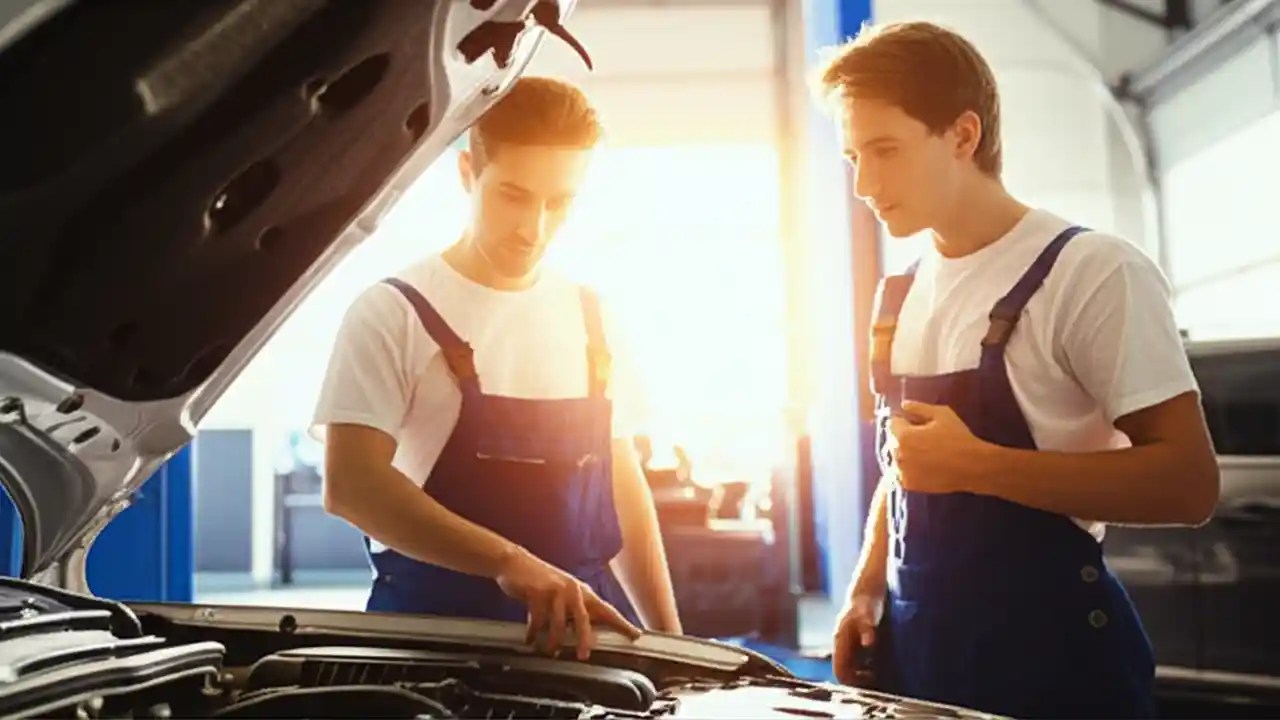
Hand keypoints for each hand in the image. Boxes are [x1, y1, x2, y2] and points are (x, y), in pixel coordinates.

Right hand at [495, 547, 642, 658]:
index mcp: (582, 591)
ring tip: (550, 652)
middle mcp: (572, 590)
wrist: (515, 563)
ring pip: (559, 624)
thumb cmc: (541, 582)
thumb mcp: (562, 594)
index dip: (621, 623)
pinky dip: (534, 634)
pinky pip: (538, 621)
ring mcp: (555, 591)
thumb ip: (573, 611)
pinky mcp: (537, 593)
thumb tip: (584, 634)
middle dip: (585, 639)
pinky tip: (530, 640)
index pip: (606, 610)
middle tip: (584, 656)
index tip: (636, 635)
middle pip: (584, 619)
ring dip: (553, 641)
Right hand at [832, 590, 881, 686]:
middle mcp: (841, 644)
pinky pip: (856, 661)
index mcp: (840, 640)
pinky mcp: (854, 642)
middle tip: (876, 679)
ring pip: (850, 667)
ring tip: (878, 673)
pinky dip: (866, 667)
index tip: (869, 680)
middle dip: (858, 680)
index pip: (839, 670)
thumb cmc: (867, 602)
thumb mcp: (868, 613)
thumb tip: (868, 643)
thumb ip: (867, 628)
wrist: (866, 591)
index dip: (852, 681)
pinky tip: (878, 664)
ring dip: (861, 674)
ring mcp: (847, 643)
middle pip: (844, 672)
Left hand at [886, 400, 991, 493]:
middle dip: (903, 437)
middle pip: (892, 440)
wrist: (973, 467)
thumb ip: (919, 407)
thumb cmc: (959, 437)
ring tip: (925, 453)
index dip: (905, 421)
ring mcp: (902, 471)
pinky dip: (907, 469)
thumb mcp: (942, 414)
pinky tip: (923, 466)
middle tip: (924, 440)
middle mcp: (898, 454)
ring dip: (904, 453)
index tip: (918, 424)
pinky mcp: (908, 484)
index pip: (892, 423)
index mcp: (903, 436)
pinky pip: (900, 473)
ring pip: (895, 457)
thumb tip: (904, 404)